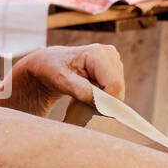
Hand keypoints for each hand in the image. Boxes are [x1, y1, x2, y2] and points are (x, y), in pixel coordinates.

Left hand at [0, 44, 124, 116]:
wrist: (49, 63)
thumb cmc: (52, 69)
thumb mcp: (61, 80)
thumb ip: (81, 90)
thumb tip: (100, 102)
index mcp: (98, 54)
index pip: (113, 85)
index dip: (107, 102)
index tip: (94, 113)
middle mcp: (109, 54)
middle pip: (118, 88)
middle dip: (106, 101)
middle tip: (87, 106)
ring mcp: (113, 60)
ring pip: (118, 89)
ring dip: (105, 99)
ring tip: (86, 98)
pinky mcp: (113, 67)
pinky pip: (115, 88)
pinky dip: (105, 95)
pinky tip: (91, 94)